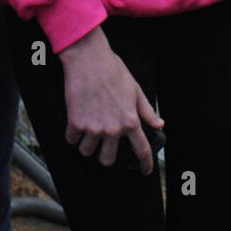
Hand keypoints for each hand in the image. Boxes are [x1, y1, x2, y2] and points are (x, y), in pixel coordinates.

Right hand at [59, 27, 163, 171]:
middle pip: (108, 159)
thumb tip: (159, 124)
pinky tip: (76, 125)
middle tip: (104, 145)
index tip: (144, 171)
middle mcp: (112, 129)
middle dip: (106, 155)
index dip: (145, 164)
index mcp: (130, 121)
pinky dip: (73, 135)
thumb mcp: (135, 89)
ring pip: (88, 152)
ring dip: (88, 145)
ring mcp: (93, 127)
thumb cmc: (113, 71)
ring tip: (89, 132)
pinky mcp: (76, 123)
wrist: (89, 60)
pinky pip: (72, 140)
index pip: (141, 150)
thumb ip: (146, 111)